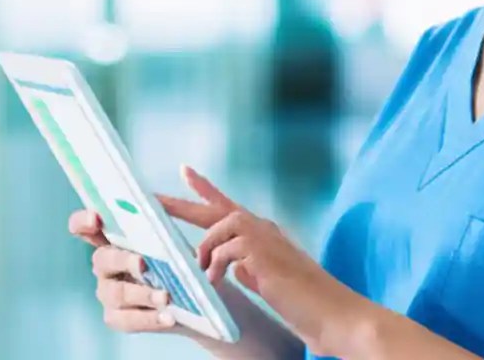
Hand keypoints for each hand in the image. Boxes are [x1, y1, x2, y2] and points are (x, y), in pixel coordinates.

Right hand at [68, 210, 185, 336]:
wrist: (191, 299)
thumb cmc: (179, 260)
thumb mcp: (177, 240)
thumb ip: (170, 231)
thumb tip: (182, 237)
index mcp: (114, 238)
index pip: (84, 227)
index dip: (83, 221)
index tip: (95, 219)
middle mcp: (105, 264)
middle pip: (102, 259)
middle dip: (122, 260)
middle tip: (143, 264)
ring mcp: (108, 292)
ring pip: (116, 293)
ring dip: (142, 294)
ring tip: (165, 297)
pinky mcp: (117, 317)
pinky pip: (127, 319)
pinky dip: (149, 319)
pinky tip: (168, 317)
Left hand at [156, 166, 366, 355]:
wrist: (330, 311)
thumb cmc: (303, 300)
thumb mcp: (267, 278)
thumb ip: (247, 266)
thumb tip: (228, 264)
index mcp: (264, 232)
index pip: (229, 205)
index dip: (205, 189)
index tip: (186, 172)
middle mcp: (263, 228)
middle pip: (214, 209)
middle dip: (181, 205)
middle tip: (154, 201)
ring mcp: (263, 237)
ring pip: (218, 229)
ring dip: (206, 251)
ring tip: (207, 275)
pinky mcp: (261, 252)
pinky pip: (224, 252)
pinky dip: (217, 268)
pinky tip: (220, 283)